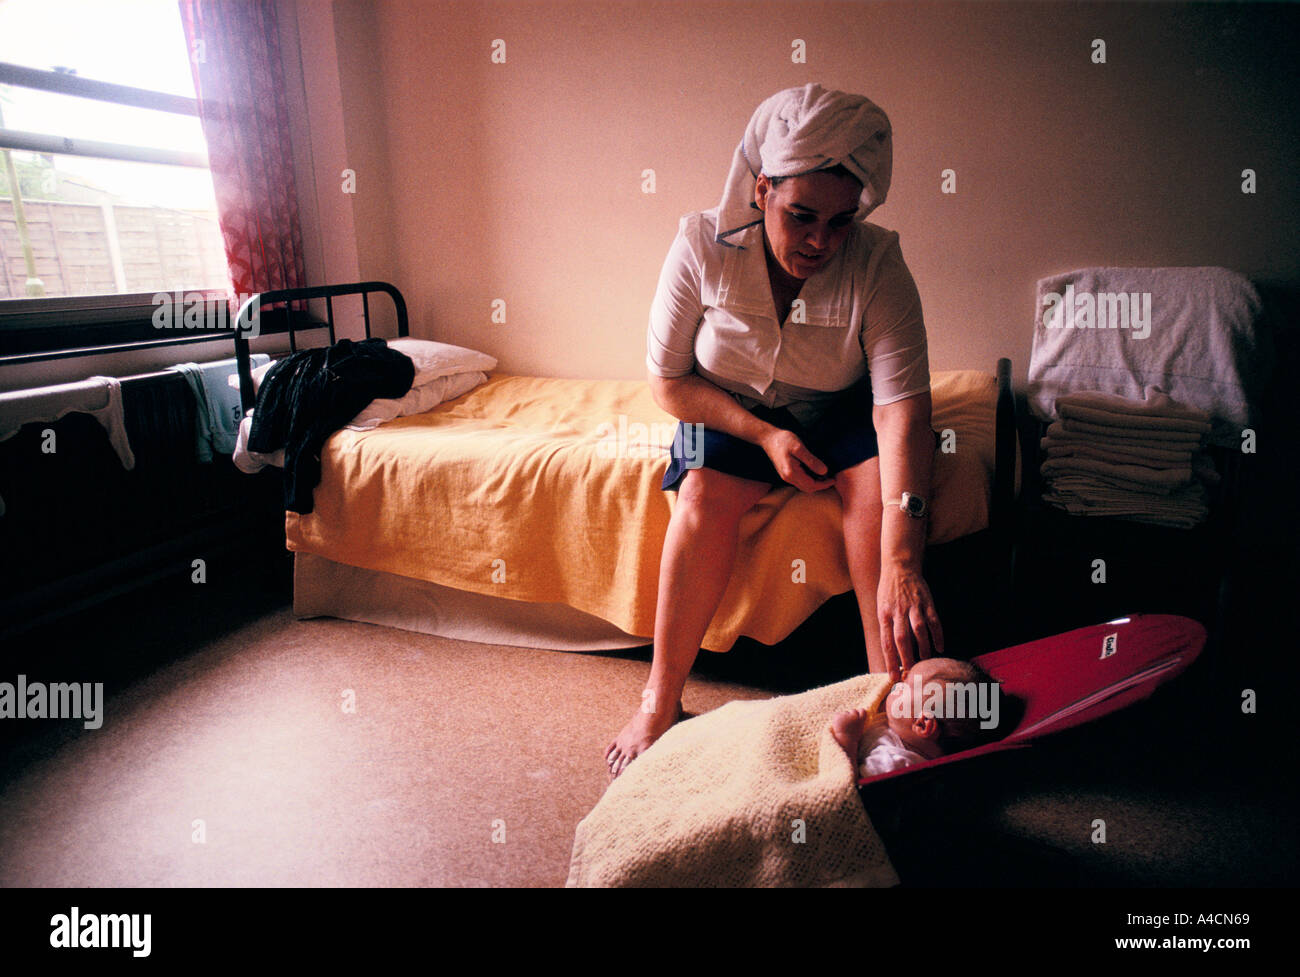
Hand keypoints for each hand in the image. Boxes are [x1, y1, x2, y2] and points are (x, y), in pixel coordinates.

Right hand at [760, 428, 833, 492]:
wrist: (769, 438)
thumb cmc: (783, 440)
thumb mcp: (799, 448)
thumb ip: (811, 461)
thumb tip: (824, 472)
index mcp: (791, 473)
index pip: (811, 485)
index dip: (824, 484)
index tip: (834, 479)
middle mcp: (788, 478)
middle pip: (808, 488)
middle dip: (821, 485)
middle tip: (832, 478)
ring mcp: (786, 476)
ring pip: (804, 485)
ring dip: (816, 483)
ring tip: (826, 475)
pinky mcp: (786, 473)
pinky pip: (800, 480)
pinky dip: (810, 479)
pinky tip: (815, 472)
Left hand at [876, 563, 944, 681]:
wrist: (899, 567)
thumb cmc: (888, 591)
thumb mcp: (881, 608)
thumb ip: (887, 627)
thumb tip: (891, 653)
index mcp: (884, 615)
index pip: (886, 642)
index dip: (890, 661)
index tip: (893, 677)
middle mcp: (898, 612)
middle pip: (902, 639)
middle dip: (906, 658)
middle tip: (910, 673)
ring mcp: (913, 607)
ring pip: (919, 631)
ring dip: (923, 648)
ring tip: (925, 661)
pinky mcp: (926, 603)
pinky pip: (934, 621)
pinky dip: (938, 635)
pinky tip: (940, 647)